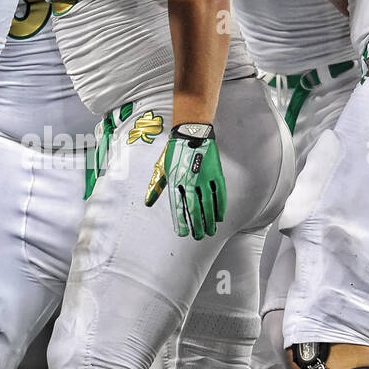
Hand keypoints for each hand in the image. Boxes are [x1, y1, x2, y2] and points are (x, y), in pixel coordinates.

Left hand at [145, 123, 226, 239]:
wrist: (191, 132)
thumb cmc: (175, 151)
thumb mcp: (163, 168)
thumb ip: (157, 186)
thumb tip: (148, 202)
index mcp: (175, 180)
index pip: (178, 206)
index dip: (181, 220)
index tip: (183, 233)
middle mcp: (189, 180)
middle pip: (194, 208)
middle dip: (197, 225)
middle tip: (198, 236)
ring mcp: (204, 177)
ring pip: (208, 203)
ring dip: (209, 219)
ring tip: (210, 231)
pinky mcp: (215, 172)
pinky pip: (219, 193)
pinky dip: (220, 206)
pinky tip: (219, 217)